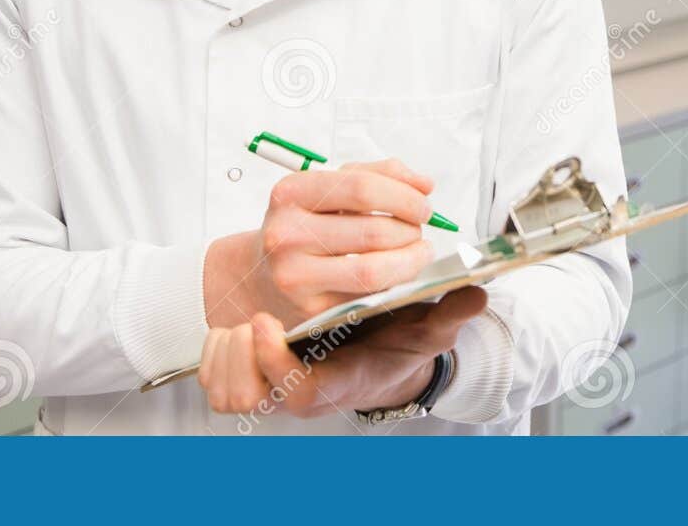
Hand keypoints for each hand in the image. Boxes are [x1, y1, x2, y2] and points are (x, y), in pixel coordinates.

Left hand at [197, 287, 488, 418]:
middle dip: (243, 352)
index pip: (295, 389)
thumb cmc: (395, 344)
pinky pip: (212, 375)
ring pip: (223, 386)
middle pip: (247, 393)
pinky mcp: (249, 375)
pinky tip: (232, 328)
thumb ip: (448, 315)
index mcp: (336, 384)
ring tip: (242, 321)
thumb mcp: (425, 331)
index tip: (262, 323)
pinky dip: (213, 352)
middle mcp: (297, 391)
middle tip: (252, 316)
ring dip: (224, 352)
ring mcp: (268, 388)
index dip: (273, 361)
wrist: (372, 358)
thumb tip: (476, 293)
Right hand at [203, 159, 436, 327]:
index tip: (424, 204)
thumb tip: (424, 184)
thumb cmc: (305, 223)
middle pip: (373, 231)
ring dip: (409, 260)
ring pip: (372, 270)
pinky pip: (366, 296)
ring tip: (418, 251)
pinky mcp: (309, 309)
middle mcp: (286, 233)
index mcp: (291, 192)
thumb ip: (379, 175)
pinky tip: (398, 272)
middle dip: (411, 230)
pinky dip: (393, 283)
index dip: (404, 196)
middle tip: (420, 230)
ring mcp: (294, 275)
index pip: (362, 188)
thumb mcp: (331, 187)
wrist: (262, 271)